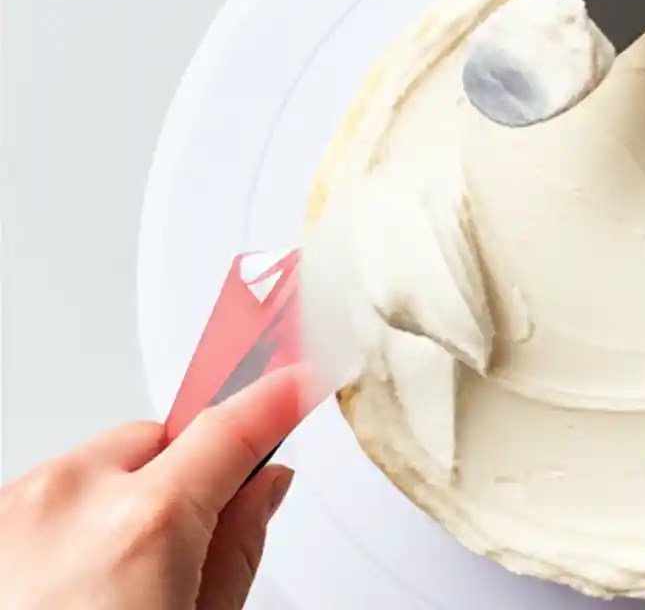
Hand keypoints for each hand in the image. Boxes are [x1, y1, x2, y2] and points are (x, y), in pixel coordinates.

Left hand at [0, 366, 307, 608]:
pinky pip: (43, 496)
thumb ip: (236, 547)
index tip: (296, 376)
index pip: (232, 428)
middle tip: (187, 542)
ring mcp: (12, 508)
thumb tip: (262, 488)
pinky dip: (65, 525)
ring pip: (95, 467)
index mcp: (146, 524)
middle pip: (157, 441)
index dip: (275, 397)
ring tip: (109, 588)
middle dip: (183, 475)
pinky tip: (65, 588)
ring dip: (117, 501)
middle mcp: (71, 499)